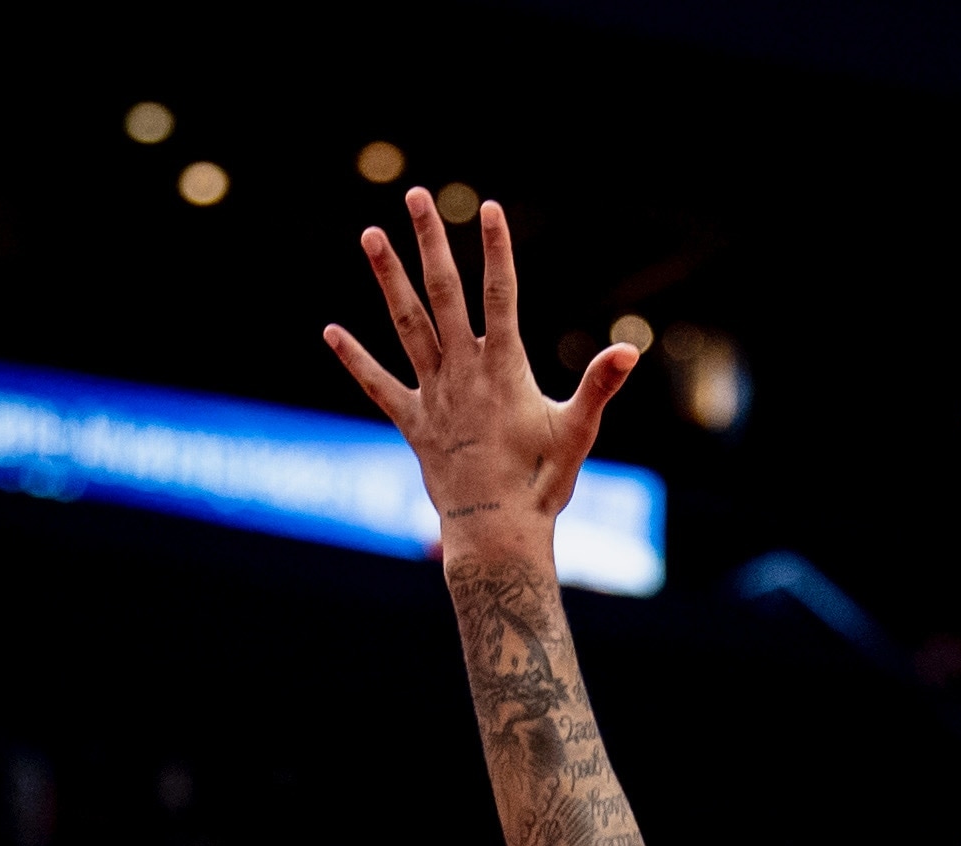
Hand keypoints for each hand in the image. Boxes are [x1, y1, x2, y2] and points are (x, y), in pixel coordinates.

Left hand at [325, 191, 636, 557]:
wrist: (497, 535)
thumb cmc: (541, 485)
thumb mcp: (577, 431)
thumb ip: (598, 385)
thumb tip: (630, 349)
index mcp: (504, 369)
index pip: (500, 295)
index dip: (496, 251)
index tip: (487, 207)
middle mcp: (463, 373)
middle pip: (443, 294)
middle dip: (430, 242)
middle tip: (415, 195)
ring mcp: (434, 397)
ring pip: (406, 325)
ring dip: (388, 278)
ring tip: (370, 234)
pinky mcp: (414, 424)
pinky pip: (379, 387)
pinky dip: (355, 360)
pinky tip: (330, 332)